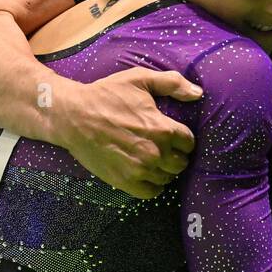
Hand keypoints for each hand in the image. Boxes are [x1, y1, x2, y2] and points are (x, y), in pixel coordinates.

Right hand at [58, 68, 201, 198]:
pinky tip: (147, 175)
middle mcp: (155, 152)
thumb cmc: (107, 95)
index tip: (175, 136)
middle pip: (181, 163)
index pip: (189, 142)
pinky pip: (151, 192)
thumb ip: (172, 83)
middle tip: (166, 149)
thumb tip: (198, 93)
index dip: (183, 139)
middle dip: (177, 156)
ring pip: (167, 178)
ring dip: (164, 170)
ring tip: (155, 161)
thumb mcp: (140, 79)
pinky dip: (153, 185)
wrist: (73, 116)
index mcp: (162, 128)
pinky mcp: (125, 181)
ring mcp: (140, 169)